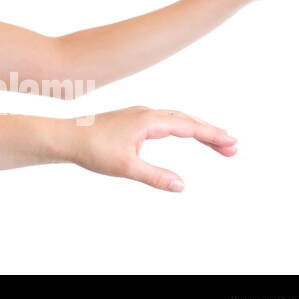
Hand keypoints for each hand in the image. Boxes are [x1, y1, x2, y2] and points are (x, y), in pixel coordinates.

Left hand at [66, 106, 237, 191]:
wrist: (65, 136)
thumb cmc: (92, 149)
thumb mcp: (125, 167)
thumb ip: (155, 176)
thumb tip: (181, 185)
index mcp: (147, 121)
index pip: (187, 126)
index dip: (210, 134)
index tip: (231, 142)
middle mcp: (146, 114)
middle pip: (186, 120)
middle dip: (210, 133)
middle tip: (233, 148)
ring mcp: (139, 115)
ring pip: (176, 120)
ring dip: (198, 130)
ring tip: (218, 144)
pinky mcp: (133, 120)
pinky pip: (166, 121)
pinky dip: (182, 127)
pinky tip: (186, 134)